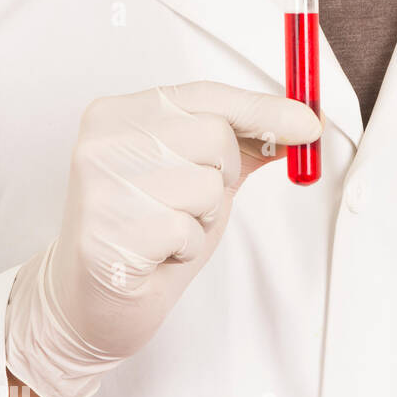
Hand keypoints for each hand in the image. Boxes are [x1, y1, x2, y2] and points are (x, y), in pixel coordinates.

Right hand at [4, 81, 321, 396]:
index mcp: (123, 111)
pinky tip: (156, 253)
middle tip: (190, 202)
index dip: (263, 110)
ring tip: (167, 228)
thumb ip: (242, 142)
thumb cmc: (146, 229)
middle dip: (222, 175)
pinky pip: (187, 229)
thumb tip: (301, 122)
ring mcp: (103, 183)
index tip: (306, 125)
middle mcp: (105, 139)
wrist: (90, 301)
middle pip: (214, 135)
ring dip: (202, 216)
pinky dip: (185, 247)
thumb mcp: (198, 173)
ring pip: (206, 184)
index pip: (207, 95)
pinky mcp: (109, 230)